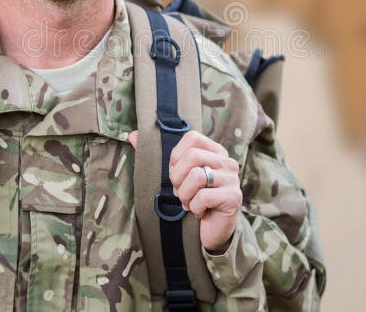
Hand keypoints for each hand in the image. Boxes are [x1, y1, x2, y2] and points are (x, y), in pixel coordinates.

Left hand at [128, 130, 241, 252]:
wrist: (211, 230)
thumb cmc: (193, 198)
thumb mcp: (177, 175)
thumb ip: (156, 155)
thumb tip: (132, 135)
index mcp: (215, 151)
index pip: (192, 137)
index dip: (176, 156)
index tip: (177, 174)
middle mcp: (226, 161)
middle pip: (192, 156)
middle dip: (178, 178)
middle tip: (181, 192)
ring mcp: (232, 179)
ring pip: (197, 176)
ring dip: (185, 195)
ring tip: (190, 203)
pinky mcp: (233, 197)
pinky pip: (203, 197)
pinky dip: (195, 208)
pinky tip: (199, 212)